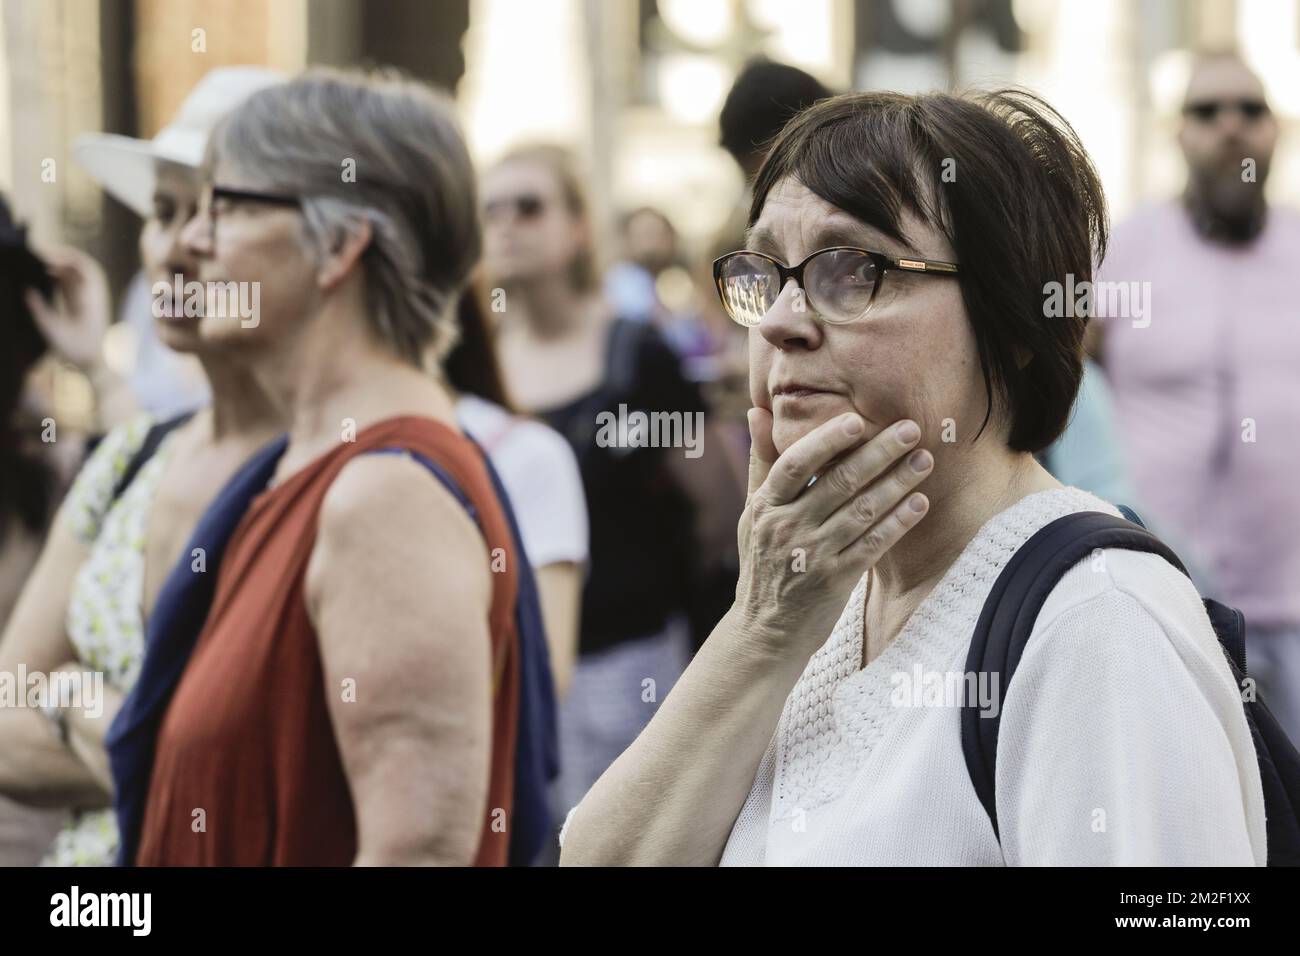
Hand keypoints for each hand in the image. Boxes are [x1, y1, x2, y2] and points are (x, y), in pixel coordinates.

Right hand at [23, 246, 111, 372]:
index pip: (83, 268)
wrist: (96, 363)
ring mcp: (89, 298)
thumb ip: (40, 310)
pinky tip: (46, 274)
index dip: (65, 257)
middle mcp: (93, 295)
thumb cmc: (77, 349)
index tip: (44, 256)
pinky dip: (62, 275)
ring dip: (62, 265)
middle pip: (84, 266)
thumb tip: (27, 290)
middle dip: (64, 256)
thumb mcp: (54, 331)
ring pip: (79, 274)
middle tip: (41, 253)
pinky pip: (75, 283)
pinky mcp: (84, 304)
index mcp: (90, 298)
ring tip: (41, 262)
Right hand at [733, 408, 931, 659]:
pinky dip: (898, 524)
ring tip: (925, 461)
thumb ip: (761, 462)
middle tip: (912, 429)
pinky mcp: (835, 581)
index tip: (858, 420)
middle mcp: (787, 529)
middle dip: (879, 453)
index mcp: (766, 507)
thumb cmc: (763, 562)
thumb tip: (757, 410)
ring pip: (863, 511)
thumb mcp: (753, 513)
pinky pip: (873, 545)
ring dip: (898, 484)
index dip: (826, 440)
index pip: (795, 464)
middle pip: (839, 483)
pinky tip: (919, 504)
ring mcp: (812, 556)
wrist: (764, 631)